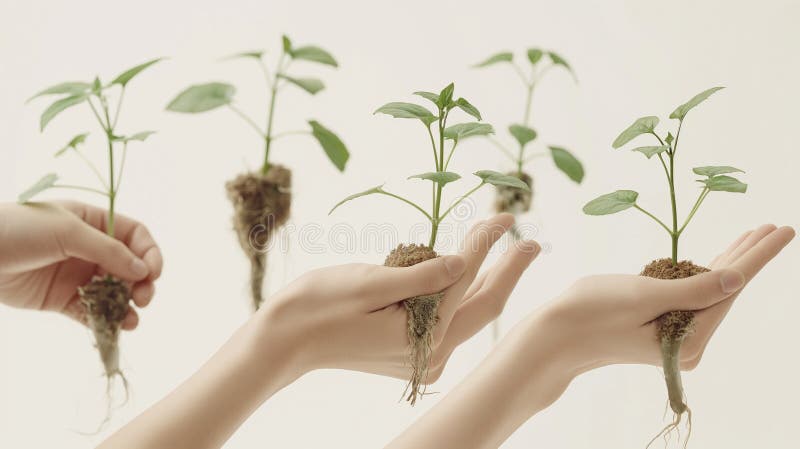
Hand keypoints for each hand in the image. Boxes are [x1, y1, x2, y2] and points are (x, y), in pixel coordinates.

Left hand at [0, 201, 162, 329]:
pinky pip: (91, 312)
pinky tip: (114, 327)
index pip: (135, 236)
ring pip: (113, 292)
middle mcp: (89, 248)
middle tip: (144, 298)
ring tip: (131, 320)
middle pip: (129, 266)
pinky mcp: (62, 299)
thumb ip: (108, 251)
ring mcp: (76, 274)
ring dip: (126, 306)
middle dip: (141, 284)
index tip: (152, 273)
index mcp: (93, 222)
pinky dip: (105, 320)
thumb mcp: (68, 231)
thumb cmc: (18, 229)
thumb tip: (142, 270)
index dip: (149, 253)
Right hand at [97, 213, 539, 448]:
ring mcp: (420, 358)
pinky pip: (444, 321)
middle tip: (530, 243)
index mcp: (422, 335)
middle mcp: (429, 354)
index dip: (486, 244)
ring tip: (501, 250)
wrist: (284, 342)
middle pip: (480, 306)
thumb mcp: (370, 282)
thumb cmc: (318, 306)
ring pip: (465, 315)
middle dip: (505, 271)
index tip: (504, 217)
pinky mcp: (408, 355)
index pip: (465, 280)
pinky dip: (456, 295)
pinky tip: (464, 273)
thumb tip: (465, 261)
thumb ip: (422, 274)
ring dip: (482, 281)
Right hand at [537, 224, 794, 375]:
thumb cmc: (590, 314)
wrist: (553, 337)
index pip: (731, 289)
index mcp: (689, 341)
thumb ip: (694, 289)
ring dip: (729, 261)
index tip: (783, 231)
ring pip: (711, 291)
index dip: (757, 256)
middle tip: (777, 227)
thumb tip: (737, 278)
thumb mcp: (644, 296)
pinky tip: (719, 258)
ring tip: (755, 235)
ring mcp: (675, 337)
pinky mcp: (660, 327)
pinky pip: (691, 296)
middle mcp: (688, 344)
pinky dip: (704, 273)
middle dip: (748, 256)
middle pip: (726, 290)